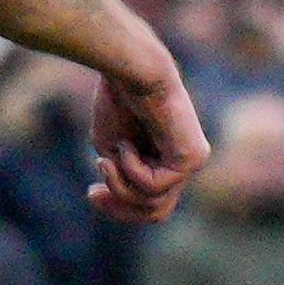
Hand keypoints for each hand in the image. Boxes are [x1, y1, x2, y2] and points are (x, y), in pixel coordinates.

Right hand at [88, 51, 208, 222]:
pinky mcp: (192, 159)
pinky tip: (128, 145)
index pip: (151, 203)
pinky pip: (154, 186)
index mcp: (167, 161)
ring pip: (154, 204)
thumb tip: (120, 200)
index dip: (119, 206)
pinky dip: (131, 168)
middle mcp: (185, 165)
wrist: (133, 72)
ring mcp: (192, 162)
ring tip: (109, 159)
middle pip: (156, 213)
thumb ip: (121, 178)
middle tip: (93, 193)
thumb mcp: (112, 150)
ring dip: (121, 185)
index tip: (91, 192)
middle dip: (120, 207)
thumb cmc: (118, 101)